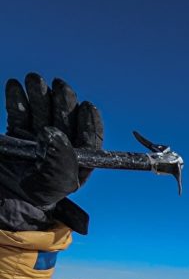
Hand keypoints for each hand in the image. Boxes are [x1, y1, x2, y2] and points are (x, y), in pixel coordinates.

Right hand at [1, 73, 102, 224]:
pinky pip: (20, 112)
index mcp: (79, 160)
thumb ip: (59, 162)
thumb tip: (54, 134)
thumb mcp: (53, 184)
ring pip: (44, 110)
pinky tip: (15, 86)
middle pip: (67, 118)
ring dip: (40, 94)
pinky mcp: (18, 132)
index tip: (87, 106)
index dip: (90, 122)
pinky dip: (17, 99)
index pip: (90, 138)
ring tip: (34, 80)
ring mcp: (39, 137)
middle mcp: (62, 146)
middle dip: (64, 101)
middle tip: (59, 86)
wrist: (4, 198)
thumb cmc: (36, 195)